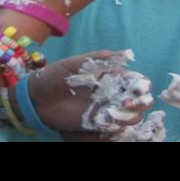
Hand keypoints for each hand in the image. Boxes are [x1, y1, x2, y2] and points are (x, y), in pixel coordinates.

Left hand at [28, 50, 154, 137]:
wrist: (36, 98)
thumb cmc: (55, 76)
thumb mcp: (75, 63)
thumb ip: (99, 58)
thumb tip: (126, 54)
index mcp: (111, 76)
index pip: (137, 81)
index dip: (142, 85)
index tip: (137, 87)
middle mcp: (112, 93)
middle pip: (141, 101)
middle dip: (142, 102)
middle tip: (127, 102)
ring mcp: (105, 109)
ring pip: (132, 116)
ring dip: (131, 116)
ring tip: (116, 112)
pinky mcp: (96, 123)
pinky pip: (115, 127)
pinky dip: (116, 125)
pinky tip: (105, 120)